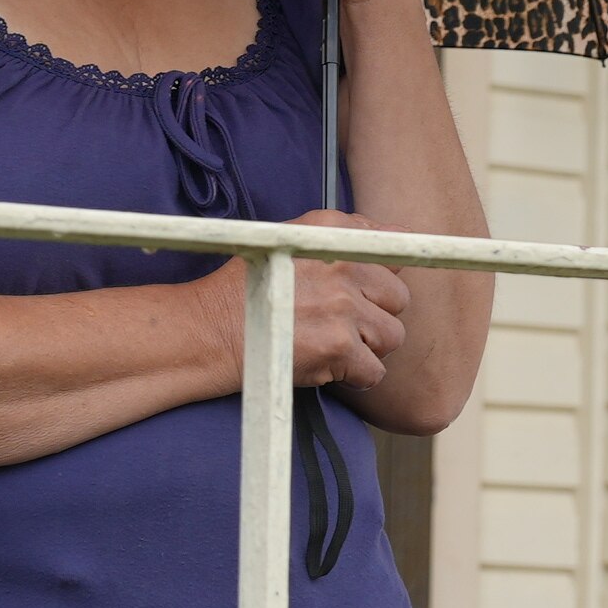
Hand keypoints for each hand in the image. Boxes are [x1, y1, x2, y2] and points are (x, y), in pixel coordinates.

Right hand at [203, 212, 410, 391]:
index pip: (394, 247)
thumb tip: (394, 240)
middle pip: (398, 297)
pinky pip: (375, 370)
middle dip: (374, 314)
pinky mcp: (339, 346)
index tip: (366, 289)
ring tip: (331, 344)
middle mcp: (342, 264)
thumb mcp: (287, 241)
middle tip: (340, 322)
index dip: (380, 275)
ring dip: (367, 346)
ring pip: (392, 335)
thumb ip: (339, 239)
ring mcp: (344, 306)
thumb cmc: (245, 291)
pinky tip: (327, 366)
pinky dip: (355, 376)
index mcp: (331, 231)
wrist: (209, 332)